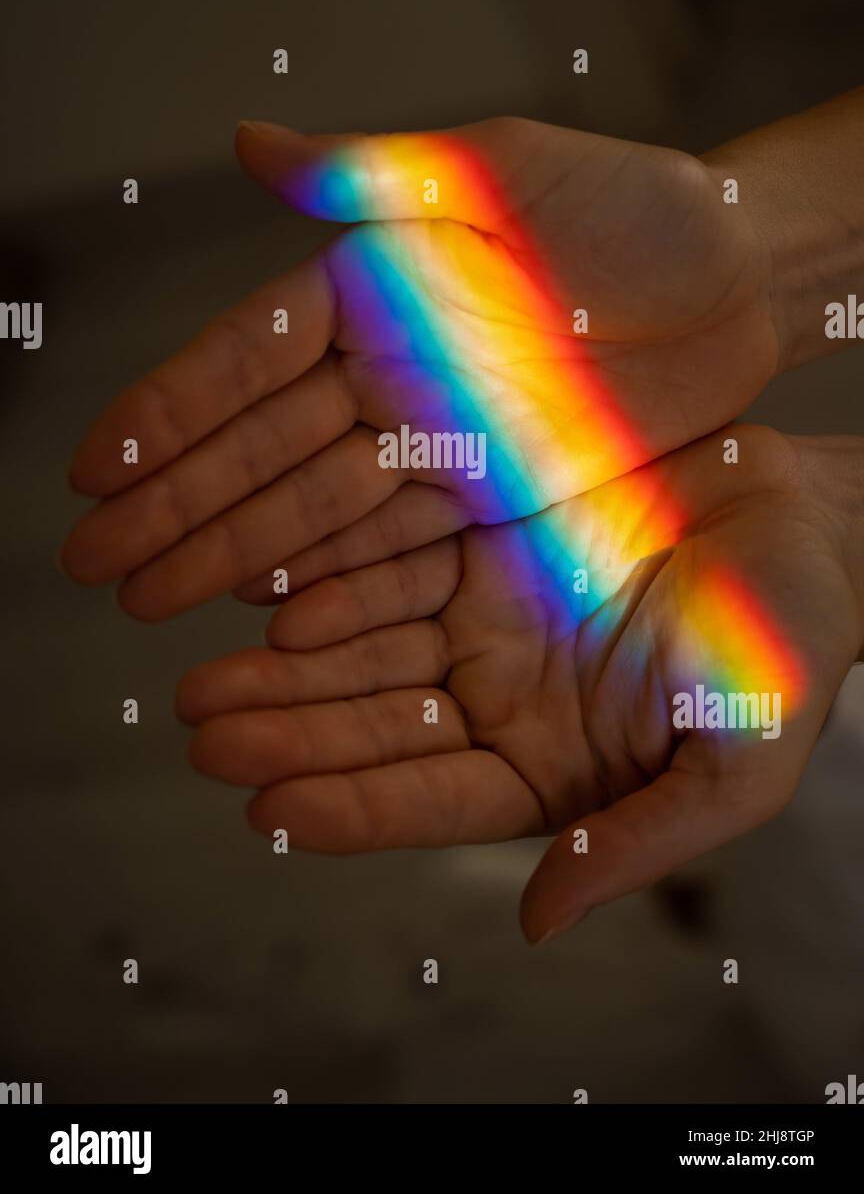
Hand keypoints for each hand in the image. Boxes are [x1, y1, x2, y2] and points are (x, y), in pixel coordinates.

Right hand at [61, 115, 778, 617]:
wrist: (736, 279)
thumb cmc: (628, 204)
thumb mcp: (501, 169)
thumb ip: (376, 170)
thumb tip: (250, 142)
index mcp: (372, 286)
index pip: (243, 358)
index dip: (165, 415)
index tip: (94, 470)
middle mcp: (387, 367)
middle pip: (259, 450)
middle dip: (173, 509)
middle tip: (95, 566)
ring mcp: (432, 436)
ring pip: (311, 508)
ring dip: (228, 557)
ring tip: (149, 600)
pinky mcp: (486, 491)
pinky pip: (390, 544)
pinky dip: (323, 578)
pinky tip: (258, 610)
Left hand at [175, 427, 863, 940]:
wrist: (808, 524)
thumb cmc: (788, 654)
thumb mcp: (734, 766)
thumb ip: (637, 844)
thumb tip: (536, 925)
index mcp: (547, 768)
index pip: (431, 800)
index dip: (354, 807)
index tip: (272, 810)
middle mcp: (497, 696)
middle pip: (375, 722)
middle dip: (292, 730)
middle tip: (205, 731)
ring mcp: (482, 615)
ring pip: (364, 642)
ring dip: (288, 661)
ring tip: (209, 674)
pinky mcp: (478, 536)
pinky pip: (391, 553)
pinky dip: (334, 570)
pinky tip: (270, 584)